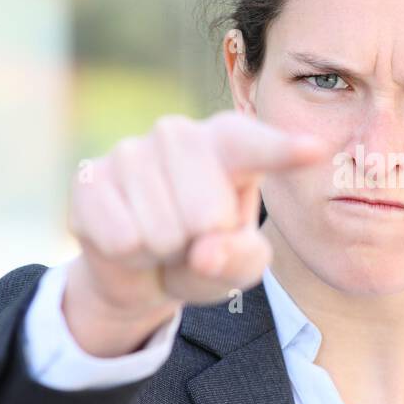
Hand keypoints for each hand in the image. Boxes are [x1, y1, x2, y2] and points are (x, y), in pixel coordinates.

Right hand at [62, 110, 328, 356]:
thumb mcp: (241, 266)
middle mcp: (179, 133)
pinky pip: (121, 237)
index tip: (314, 149)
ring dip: (163, 252)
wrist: (143, 269)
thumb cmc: (208, 255)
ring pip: (160, 230)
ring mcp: (130, 150)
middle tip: (192, 238)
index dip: (282, 150)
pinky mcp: (89, 177)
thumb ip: (242, 259)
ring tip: (162, 237)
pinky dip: (129, 256)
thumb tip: (205, 251)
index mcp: (230, 143)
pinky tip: (128, 238)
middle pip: (205, 214)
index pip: (255, 145)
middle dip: (201, 244)